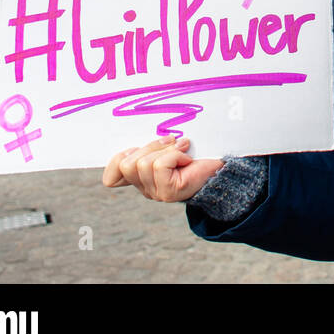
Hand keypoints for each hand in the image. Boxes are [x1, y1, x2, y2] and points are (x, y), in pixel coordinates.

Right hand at [102, 135, 223, 201]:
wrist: (221, 165)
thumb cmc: (196, 152)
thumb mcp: (167, 146)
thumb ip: (150, 146)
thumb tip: (134, 141)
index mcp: (141, 178)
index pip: (111, 178)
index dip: (115, 161)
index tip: (134, 148)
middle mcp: (145, 188)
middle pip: (127, 164)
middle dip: (149, 146)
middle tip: (170, 141)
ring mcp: (156, 192)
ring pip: (142, 164)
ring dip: (165, 150)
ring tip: (181, 148)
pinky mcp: (169, 191)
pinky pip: (160, 165)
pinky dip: (174, 155)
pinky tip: (187, 158)